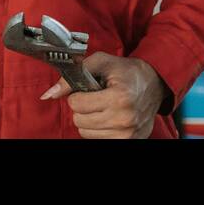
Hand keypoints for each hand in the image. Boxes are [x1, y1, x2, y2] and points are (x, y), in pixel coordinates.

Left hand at [41, 53, 170, 138]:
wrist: (154, 83)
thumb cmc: (127, 71)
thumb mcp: (101, 63)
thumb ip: (74, 75)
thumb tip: (49, 94)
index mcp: (119, 97)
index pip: (77, 104)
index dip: (77, 95)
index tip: (88, 90)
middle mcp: (124, 118)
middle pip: (79, 121)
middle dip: (82, 108)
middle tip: (95, 98)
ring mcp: (128, 134)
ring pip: (86, 133)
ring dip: (89, 120)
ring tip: (102, 107)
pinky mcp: (130, 141)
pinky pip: (99, 140)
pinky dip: (99, 130)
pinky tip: (108, 118)